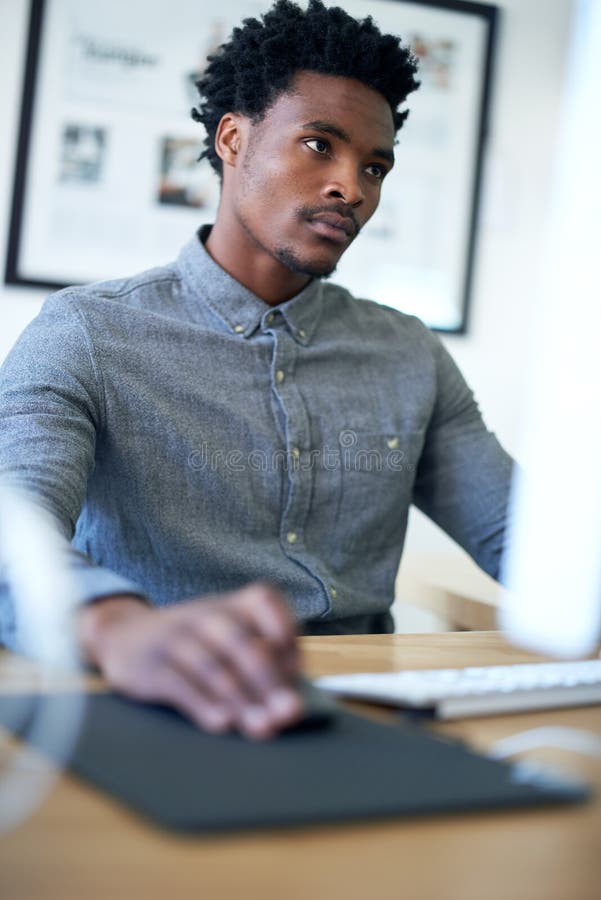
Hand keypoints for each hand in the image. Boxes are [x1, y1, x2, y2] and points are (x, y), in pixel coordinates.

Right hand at [77, 583, 302, 738]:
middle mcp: (206, 614)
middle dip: (269, 681)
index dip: (285, 634)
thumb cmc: (194, 644)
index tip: (296, 671)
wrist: (124, 637)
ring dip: (241, 700)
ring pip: (213, 667)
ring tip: (261, 727)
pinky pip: (180, 685)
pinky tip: (222, 724)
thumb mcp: (228, 637)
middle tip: (287, 713)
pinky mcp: (151, 665)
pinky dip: (203, 705)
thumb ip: (262, 662)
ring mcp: (176, 637)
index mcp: (233, 603)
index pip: (266, 601)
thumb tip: (288, 704)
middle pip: (242, 643)